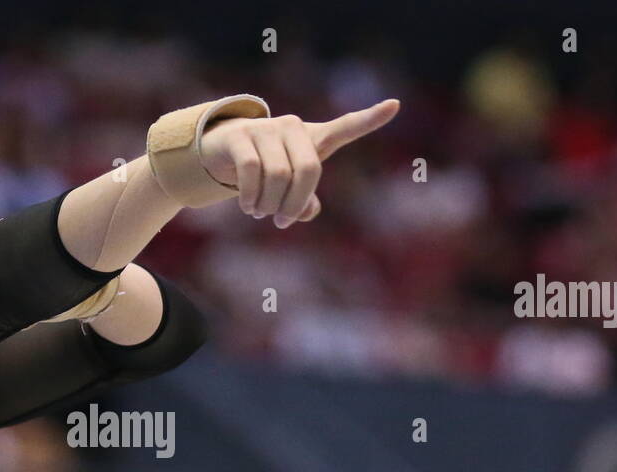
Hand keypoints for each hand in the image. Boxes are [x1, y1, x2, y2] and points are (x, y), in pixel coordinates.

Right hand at [197, 98, 399, 227]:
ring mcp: (266, 128)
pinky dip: (251, 197)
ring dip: (268, 205)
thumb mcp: (289, 189)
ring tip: (260, 213)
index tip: (395, 105)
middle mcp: (294, 127)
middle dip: (293, 204)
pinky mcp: (241, 135)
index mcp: (314, 139)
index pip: (346, 128)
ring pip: (277, 175)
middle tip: (281, 221)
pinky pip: (251, 171)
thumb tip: (306, 212)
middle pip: (308, 171)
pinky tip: (248, 207)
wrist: (222, 151)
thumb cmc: (266, 170)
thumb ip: (304, 203)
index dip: (369, 119)